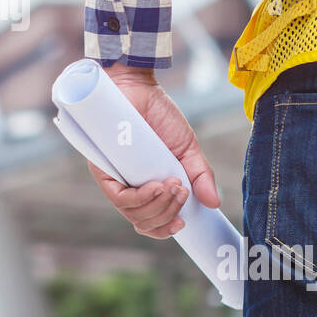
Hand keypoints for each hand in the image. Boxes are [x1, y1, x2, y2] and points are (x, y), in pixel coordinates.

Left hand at [86, 63, 220, 238]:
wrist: (138, 88)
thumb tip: (215, 203)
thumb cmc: (160, 116)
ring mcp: (113, 178)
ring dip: (158, 206)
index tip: (183, 224)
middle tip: (183, 191)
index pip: (149, 221)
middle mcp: (127, 186)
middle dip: (167, 214)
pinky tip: (158, 187)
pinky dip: (141, 198)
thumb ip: (200, 175)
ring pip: (131, 213)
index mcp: (145, 186)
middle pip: (142, 221)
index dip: (164, 229)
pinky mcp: (102, 168)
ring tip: (174, 186)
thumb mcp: (186, 148)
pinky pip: (118, 197)